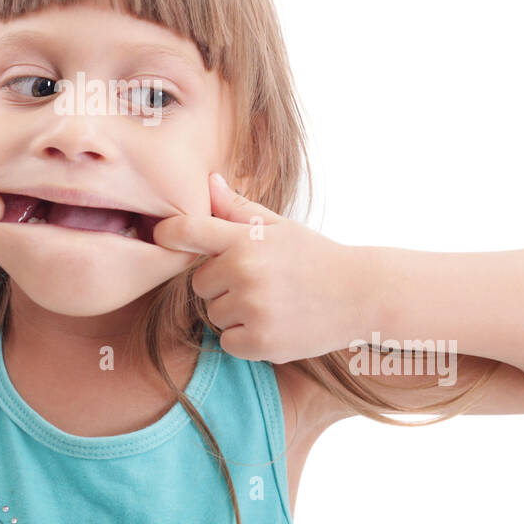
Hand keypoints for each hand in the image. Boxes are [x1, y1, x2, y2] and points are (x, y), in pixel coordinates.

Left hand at [150, 172, 366, 362]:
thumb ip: (237, 207)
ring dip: (235, 313)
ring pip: (214, 314)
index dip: (168, 234)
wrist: (361, 295)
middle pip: (199, 284)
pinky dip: (245, 339)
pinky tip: (274, 325)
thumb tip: (207, 181)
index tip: (162, 237)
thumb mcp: (278, 227)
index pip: (187, 231)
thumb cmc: (313, 257)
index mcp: (246, 239)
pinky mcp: (261, 342)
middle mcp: (245, 272)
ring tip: (272, 303)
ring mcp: (253, 308)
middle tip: (258, 282)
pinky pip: (228, 342)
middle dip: (220, 284)